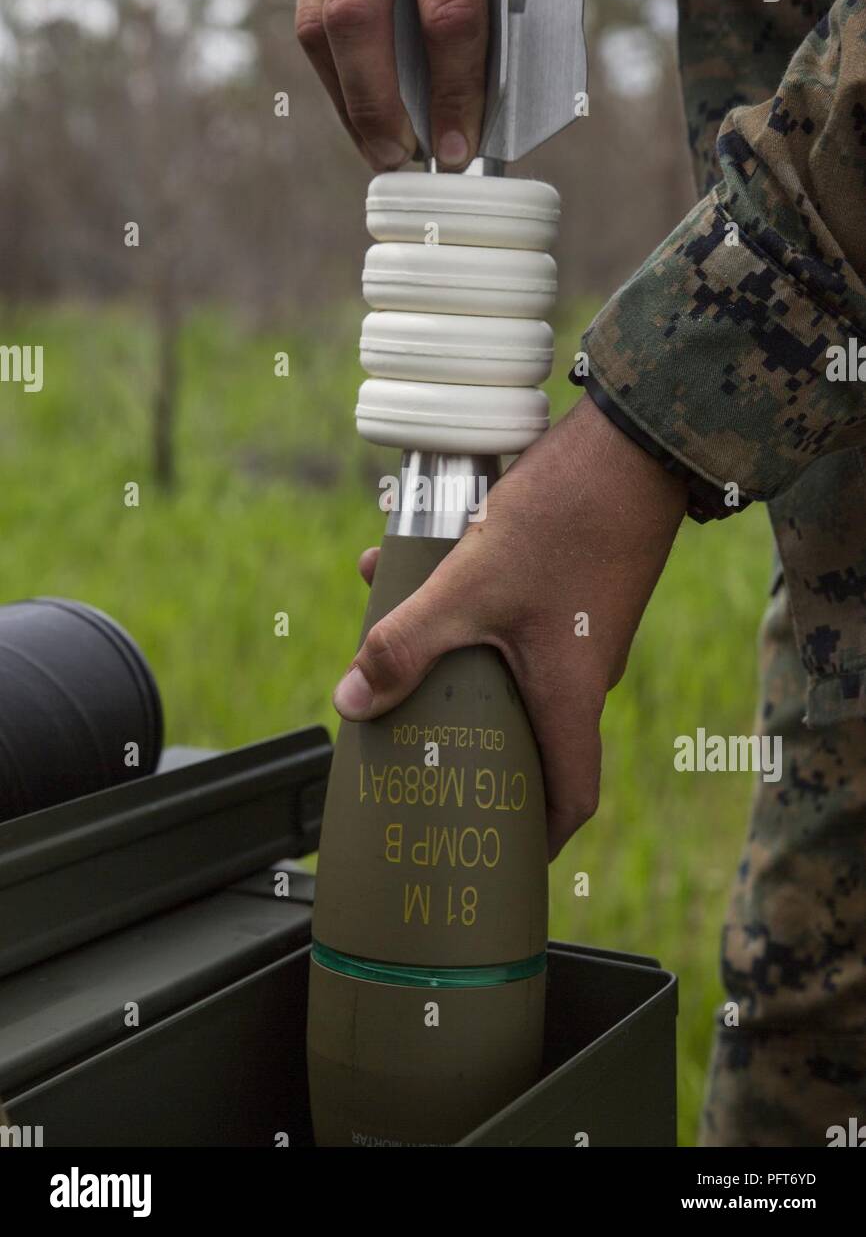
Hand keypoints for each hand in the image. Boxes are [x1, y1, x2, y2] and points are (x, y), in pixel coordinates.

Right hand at [278, 0, 509, 169]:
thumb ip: (474, 4)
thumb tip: (465, 107)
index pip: (445, 13)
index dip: (453, 92)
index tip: (459, 147)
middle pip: (357, 22)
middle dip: (378, 106)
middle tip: (399, 157)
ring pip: (317, 29)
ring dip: (349, 102)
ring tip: (379, 146)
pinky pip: (308, 18)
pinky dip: (337, 72)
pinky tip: (360, 102)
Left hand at [333, 395, 687, 857]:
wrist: (632, 441)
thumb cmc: (564, 520)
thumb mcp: (469, 587)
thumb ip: (407, 642)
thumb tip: (352, 701)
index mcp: (571, 696)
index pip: (570, 796)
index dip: (539, 839)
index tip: (503, 856)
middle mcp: (587, 673)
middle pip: (530, 735)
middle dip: (469, 742)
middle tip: (419, 746)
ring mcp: (586, 630)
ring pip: (512, 668)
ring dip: (454, 660)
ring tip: (390, 638)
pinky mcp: (579, 587)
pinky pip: (515, 619)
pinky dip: (467, 610)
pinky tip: (409, 564)